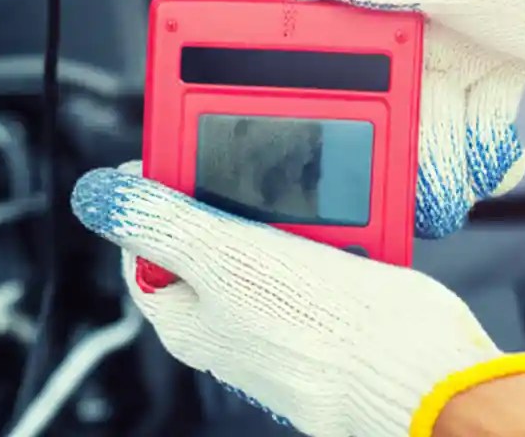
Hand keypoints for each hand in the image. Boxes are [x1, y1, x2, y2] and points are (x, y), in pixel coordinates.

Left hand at [71, 163, 524, 436]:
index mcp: (186, 315)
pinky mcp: (330, 305)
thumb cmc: (324, 337)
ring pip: (269, 233)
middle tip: (259, 171)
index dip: (151, 191)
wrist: (426, 376)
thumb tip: (97, 195)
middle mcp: (227, 318)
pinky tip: (351, 226)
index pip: (143, 241)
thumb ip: (161, 221)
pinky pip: (321, 247)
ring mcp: (279, 312)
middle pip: (207, 228)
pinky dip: (336, 228)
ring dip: (293, 209)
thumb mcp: (224, 259)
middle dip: (234, 192)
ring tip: (316, 211)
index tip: (171, 147)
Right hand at [274, 0, 524, 236]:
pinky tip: (504, 166)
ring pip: (436, 122)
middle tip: (408, 201)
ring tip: (450, 203)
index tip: (341, 164)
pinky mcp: (497, 64)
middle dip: (397, 158)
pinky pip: (483, 121)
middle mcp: (411, 27)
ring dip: (444, 165)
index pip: (341, 69)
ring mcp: (455, 48)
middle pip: (389, 108)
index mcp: (383, 4)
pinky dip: (490, 152)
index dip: (337, 120)